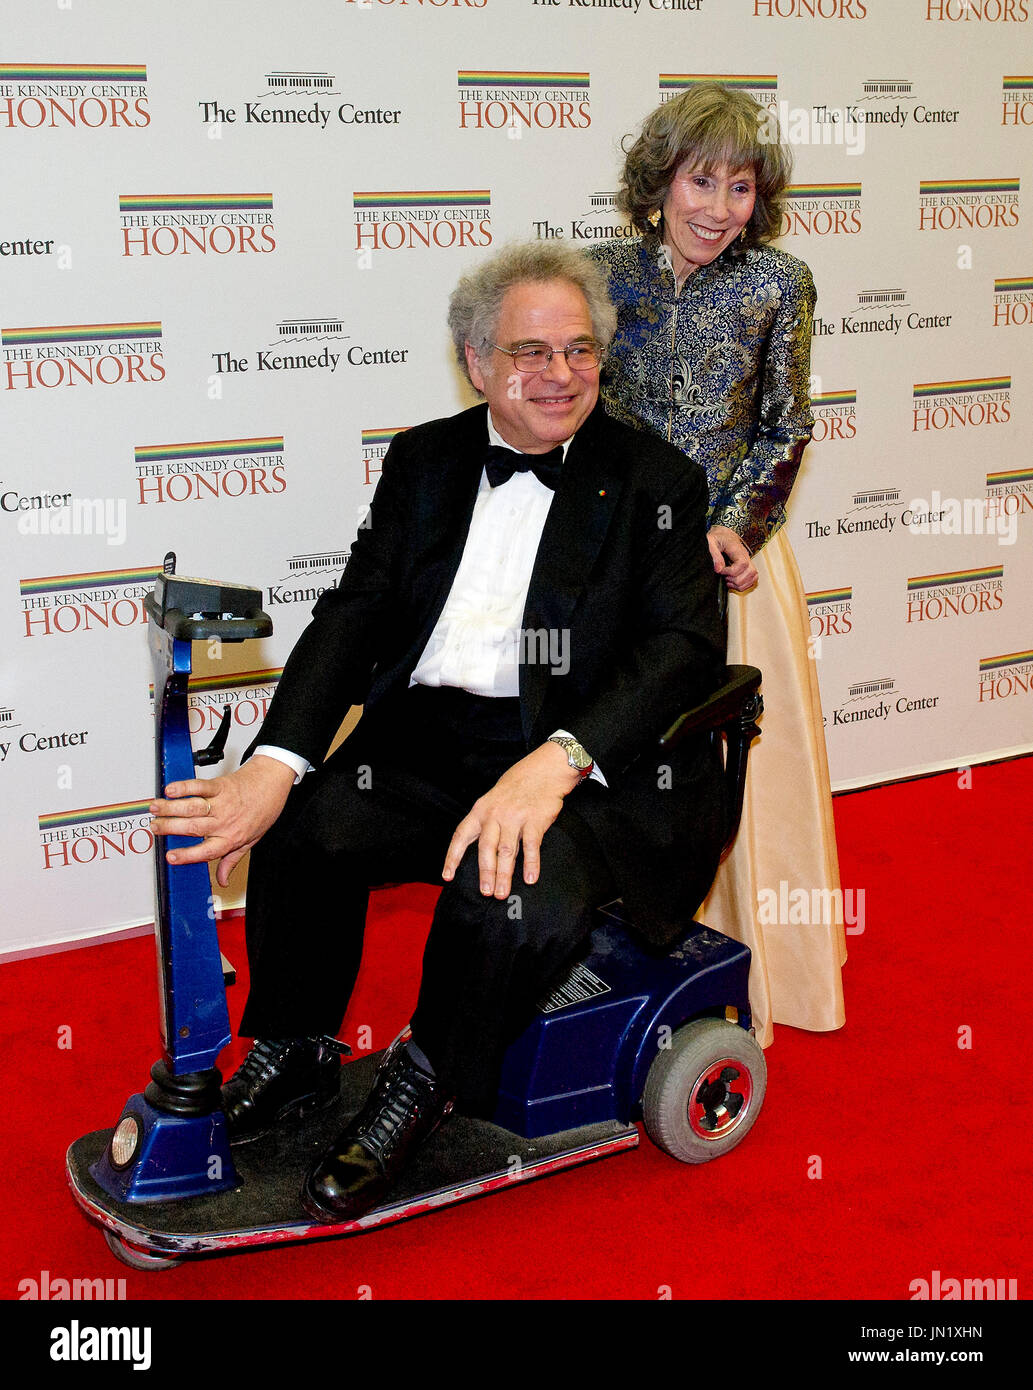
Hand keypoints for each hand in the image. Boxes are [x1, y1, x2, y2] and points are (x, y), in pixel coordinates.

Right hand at [149, 755, 296, 886]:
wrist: (272, 784)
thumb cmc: (262, 811)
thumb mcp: (250, 841)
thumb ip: (231, 860)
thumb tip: (222, 880)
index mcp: (230, 838)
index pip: (206, 852)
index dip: (187, 856)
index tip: (170, 857)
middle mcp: (225, 822)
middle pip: (193, 828)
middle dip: (170, 828)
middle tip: (154, 828)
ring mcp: (222, 804)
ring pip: (193, 808)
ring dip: (171, 808)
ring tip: (155, 808)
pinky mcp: (220, 786)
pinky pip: (200, 787)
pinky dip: (184, 787)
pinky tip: (171, 790)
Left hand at [442, 742, 582, 899]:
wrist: (544, 769)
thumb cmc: (518, 785)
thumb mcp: (493, 798)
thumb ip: (486, 821)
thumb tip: (482, 849)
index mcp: (481, 810)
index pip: (461, 836)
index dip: (453, 857)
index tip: (447, 876)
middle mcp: (495, 815)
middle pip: (486, 848)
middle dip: (485, 872)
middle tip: (485, 892)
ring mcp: (515, 818)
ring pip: (507, 851)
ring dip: (504, 874)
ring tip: (502, 893)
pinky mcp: (535, 821)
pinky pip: (531, 846)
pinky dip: (531, 864)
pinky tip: (530, 879)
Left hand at [708, 525, 757, 591]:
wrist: (723, 533)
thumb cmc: (717, 537)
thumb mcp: (711, 542)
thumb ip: (715, 555)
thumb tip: (718, 569)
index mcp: (737, 549)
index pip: (742, 564)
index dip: (731, 572)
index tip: (721, 571)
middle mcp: (746, 556)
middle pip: (751, 572)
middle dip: (736, 580)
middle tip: (725, 577)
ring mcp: (748, 561)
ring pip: (754, 577)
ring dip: (740, 584)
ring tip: (728, 581)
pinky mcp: (748, 566)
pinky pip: (753, 578)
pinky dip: (744, 585)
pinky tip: (733, 582)